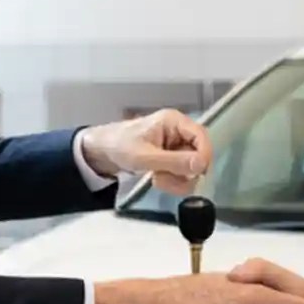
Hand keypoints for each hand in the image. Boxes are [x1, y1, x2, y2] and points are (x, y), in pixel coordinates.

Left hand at [81, 109, 211, 194]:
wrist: (100, 152)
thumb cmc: (119, 146)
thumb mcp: (145, 156)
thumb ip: (174, 161)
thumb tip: (201, 165)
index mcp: (174, 122)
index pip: (202, 136)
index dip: (203, 156)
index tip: (196, 174)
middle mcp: (179, 132)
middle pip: (199, 155)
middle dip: (184, 172)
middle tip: (164, 178)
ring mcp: (176, 146)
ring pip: (192, 168)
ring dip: (177, 179)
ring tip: (158, 179)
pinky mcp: (172, 159)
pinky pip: (182, 173)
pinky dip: (172, 181)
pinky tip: (157, 179)